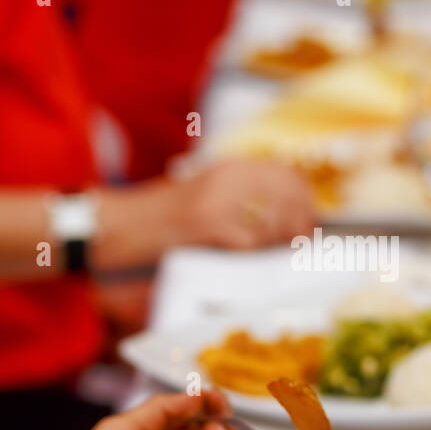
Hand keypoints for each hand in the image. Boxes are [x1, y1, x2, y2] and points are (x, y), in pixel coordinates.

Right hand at [174, 158, 314, 248]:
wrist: (123, 225)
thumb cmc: (165, 218)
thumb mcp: (208, 195)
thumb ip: (245, 199)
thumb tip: (291, 216)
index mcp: (231, 168)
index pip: (286, 176)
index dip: (304, 201)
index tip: (308, 222)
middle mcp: (229, 178)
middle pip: (288, 197)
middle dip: (299, 223)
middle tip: (297, 244)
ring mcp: (219, 201)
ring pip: (273, 223)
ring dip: (277, 244)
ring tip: (268, 255)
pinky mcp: (209, 225)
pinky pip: (250, 243)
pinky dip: (252, 256)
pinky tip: (243, 261)